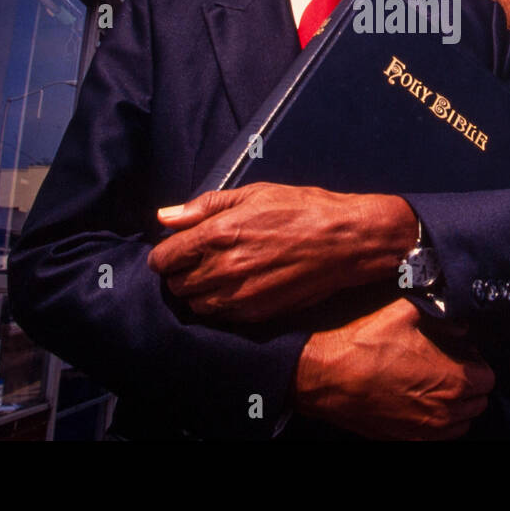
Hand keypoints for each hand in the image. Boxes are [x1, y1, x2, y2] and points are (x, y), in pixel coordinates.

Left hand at [148, 182, 416, 323]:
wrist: (344, 242)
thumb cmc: (302, 210)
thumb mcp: (254, 194)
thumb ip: (205, 206)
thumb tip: (164, 217)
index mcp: (219, 233)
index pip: (164, 258)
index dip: (165, 254)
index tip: (176, 250)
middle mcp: (224, 268)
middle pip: (176, 284)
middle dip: (180, 272)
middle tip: (198, 261)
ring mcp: (240, 295)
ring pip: (194, 304)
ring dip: (197, 291)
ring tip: (216, 275)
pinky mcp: (256, 314)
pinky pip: (219, 316)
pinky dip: (218, 305)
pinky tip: (234, 288)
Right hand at [294, 299, 493, 439]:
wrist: (328, 379)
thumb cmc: (365, 346)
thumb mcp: (405, 313)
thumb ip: (442, 314)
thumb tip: (460, 324)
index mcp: (453, 380)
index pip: (488, 378)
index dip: (476, 361)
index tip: (460, 352)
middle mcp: (446, 411)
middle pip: (478, 402)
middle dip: (469, 383)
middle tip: (447, 366)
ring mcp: (427, 431)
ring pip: (462, 422)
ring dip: (456, 405)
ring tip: (434, 385)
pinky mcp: (408, 441)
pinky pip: (440, 437)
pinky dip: (438, 422)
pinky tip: (419, 402)